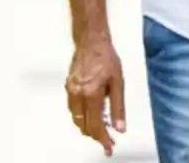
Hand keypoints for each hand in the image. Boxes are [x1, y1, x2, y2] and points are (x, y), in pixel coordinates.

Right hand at [65, 36, 125, 155]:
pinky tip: (92, 115)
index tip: (109, 147)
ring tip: (102, 128)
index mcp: (92, 93)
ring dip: (88, 127)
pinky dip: (82, 116)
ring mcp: (71, 91)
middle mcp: (78, 94)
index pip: (96, 125)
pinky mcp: (68, 87)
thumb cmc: (106, 57)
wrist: (91, 41)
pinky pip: (73, 109)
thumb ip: (118, 107)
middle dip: (96, 135)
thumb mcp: (118, 83)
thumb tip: (120, 127)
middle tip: (108, 140)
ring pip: (76, 119)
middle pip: (84, 126)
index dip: (103, 139)